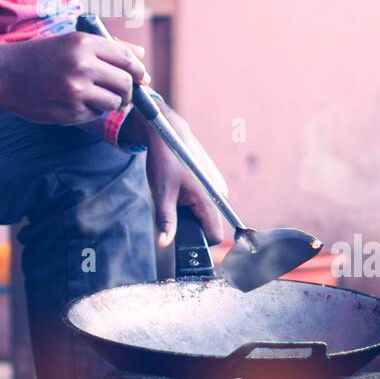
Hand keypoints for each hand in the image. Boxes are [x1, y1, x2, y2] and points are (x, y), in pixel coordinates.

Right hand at [0, 32, 148, 124]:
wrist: (4, 74)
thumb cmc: (42, 56)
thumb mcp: (73, 43)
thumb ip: (109, 48)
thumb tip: (142, 56)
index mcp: (84, 43)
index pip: (128, 60)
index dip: (138, 72)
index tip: (139, 78)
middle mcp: (81, 65)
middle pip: (125, 84)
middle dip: (128, 91)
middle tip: (121, 93)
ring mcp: (74, 91)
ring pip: (114, 102)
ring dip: (111, 103)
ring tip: (95, 96)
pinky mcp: (68, 112)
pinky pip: (94, 114)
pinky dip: (91, 111)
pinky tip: (73, 102)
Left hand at [126, 102, 227, 247]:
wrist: (169, 134)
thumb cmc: (165, 162)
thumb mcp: (161, 194)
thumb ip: (166, 221)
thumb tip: (165, 244)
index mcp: (208, 198)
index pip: (215, 235)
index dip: (201, 243)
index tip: (187, 244)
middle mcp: (218, 193)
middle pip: (210, 225)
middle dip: (194, 227)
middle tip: (175, 217)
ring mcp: (217, 186)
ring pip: (207, 213)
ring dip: (193, 214)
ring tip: (177, 200)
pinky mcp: (213, 182)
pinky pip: (207, 202)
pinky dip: (195, 202)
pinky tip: (182, 191)